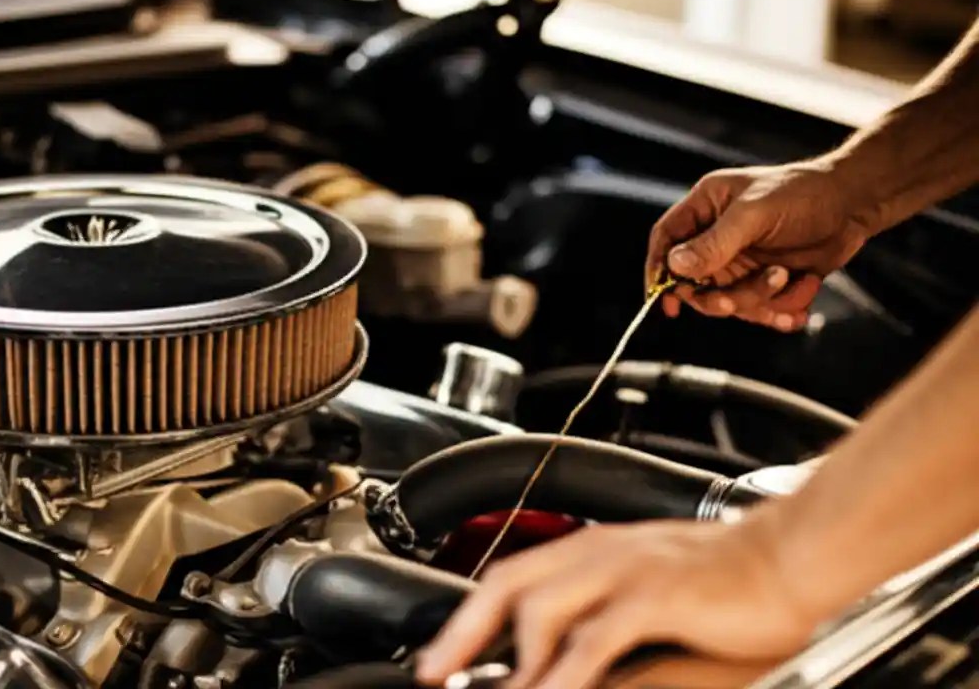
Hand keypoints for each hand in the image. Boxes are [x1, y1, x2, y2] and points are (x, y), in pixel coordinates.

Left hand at [414, 518, 822, 688]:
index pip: (509, 579)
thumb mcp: (647, 612)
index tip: (441, 659)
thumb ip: (598, 640)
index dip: (467, 618)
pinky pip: (595, 638)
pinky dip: (564, 672)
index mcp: (591, 553)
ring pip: (541, 609)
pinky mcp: (656, 594)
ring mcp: (625, 570)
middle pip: (506, 585)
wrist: (792, 556)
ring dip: (511, 658)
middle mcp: (598, 554)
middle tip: (433, 674)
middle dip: (461, 632)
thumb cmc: (726, 586)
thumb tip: (557, 674)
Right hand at [646, 159, 878, 331]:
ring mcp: (742, 261)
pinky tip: (801, 299)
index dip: (659, 271)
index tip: (663, 301)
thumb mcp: (755, 214)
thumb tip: (675, 267)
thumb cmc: (805, 193)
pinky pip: (759, 310)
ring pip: (730, 301)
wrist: (856, 204)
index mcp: (707, 208)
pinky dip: (781, 310)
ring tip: (790, 278)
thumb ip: (715, 242)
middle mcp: (718, 236)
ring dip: (761, 300)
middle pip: (697, 283)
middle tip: (742, 298)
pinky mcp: (766, 280)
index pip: (667, 240)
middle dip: (722, 297)